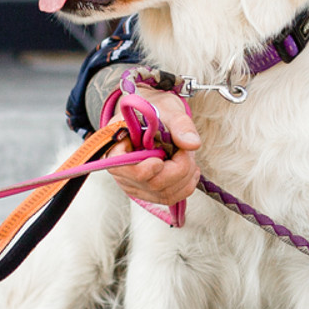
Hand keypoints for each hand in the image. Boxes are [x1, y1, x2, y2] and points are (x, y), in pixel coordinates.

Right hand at [110, 90, 200, 208]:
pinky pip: (170, 198)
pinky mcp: (149, 192)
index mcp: (116, 148)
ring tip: (187, 155)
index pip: (121, 168)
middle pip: (152, 184)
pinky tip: (189, 169)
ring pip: (165, 193)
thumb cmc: (155, 111)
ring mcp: (135, 185)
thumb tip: (192, 144)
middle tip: (185, 149)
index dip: (144, 169)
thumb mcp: (167, 110)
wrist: (153, 118)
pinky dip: (186, 185)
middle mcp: (122, 172)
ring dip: (186, 176)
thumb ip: (180, 125)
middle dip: (178, 168)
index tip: (160, 159)